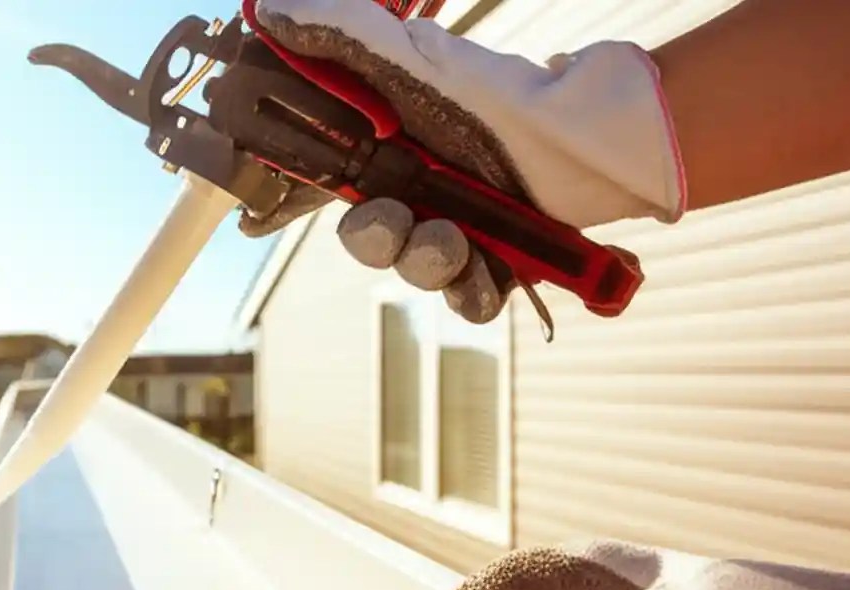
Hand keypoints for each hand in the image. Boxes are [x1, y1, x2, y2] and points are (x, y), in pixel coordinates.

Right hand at [241, 0, 684, 322]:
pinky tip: (487, 269)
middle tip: (398, 220)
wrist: (577, 129)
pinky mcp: (503, 263)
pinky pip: (471, 300)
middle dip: (379, 239)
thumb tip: (271, 7)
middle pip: (374, 243)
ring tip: (457, 238)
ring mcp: (463, 232)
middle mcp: (421, 198)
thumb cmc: (490, 91)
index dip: (315, 209)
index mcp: (389, 158)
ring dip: (429, 261)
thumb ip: (341, 34)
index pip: (336, 195)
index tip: (300, 213)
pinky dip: (473, 291)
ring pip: (420, 272)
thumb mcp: (409, 57)